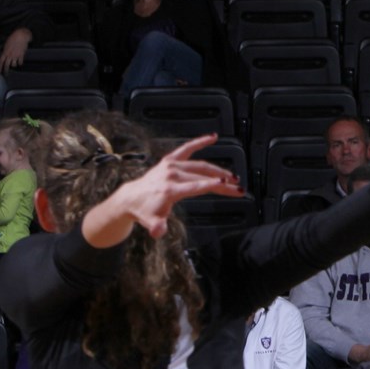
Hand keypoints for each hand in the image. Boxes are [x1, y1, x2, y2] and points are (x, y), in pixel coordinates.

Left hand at [0, 27, 32, 74]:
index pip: (0, 61)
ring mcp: (16, 55)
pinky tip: (20, 63)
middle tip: (6, 74)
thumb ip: (5, 50)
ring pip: (14, 64)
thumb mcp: (6, 44)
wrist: (21, 36)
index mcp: (5, 52)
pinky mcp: (21, 55)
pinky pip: (20, 62)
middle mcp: (10, 55)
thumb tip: (4, 53)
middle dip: (6, 70)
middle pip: (7, 65)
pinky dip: (20, 63)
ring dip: (13, 65)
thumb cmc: (13, 38)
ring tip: (14, 65)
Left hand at [89, 133, 242, 242]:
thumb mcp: (152, 222)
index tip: (226, 184)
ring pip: (200, 165)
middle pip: (202, 176)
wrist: (131, 198)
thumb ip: (157, 227)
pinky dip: (200, 142)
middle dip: (223, 181)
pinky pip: (187, 149)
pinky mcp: (170, 160)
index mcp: (170, 189)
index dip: (212, 185)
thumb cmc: (144, 211)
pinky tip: (212, 137)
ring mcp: (171, 166)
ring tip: (233, 176)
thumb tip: (158, 232)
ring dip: (218, 169)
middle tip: (238, 187)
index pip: (196, 186)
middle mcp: (171, 175)